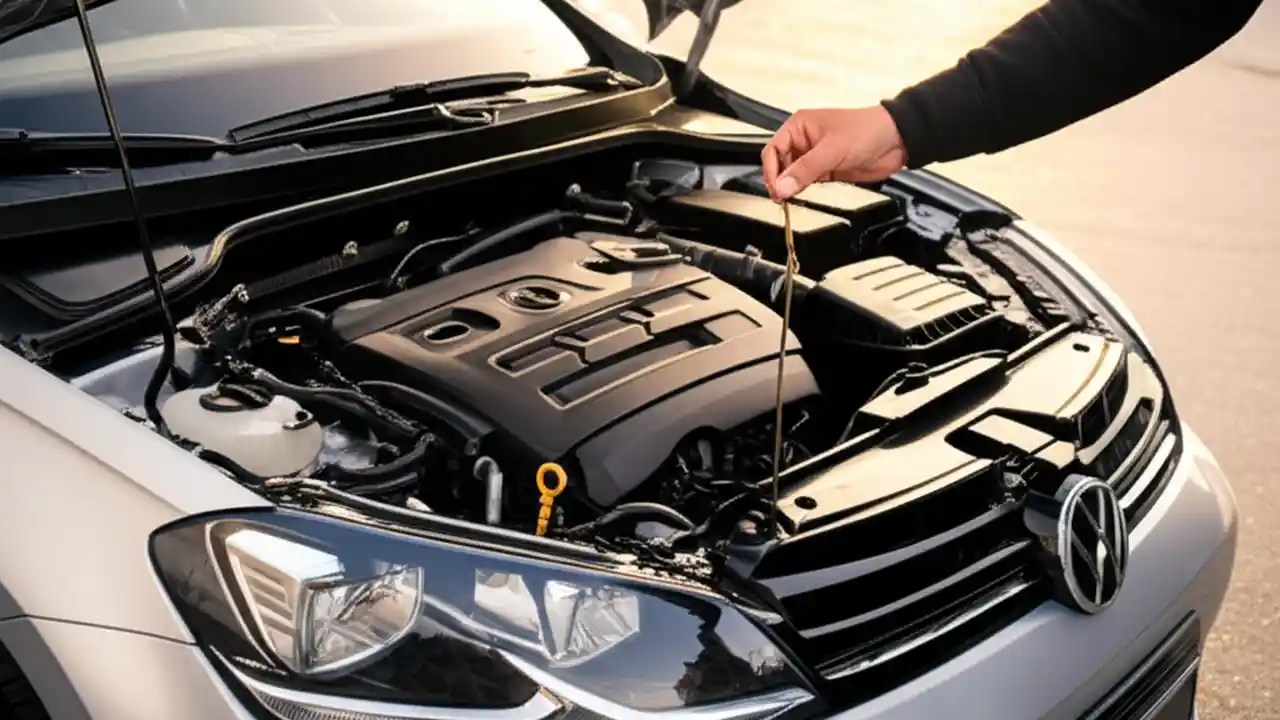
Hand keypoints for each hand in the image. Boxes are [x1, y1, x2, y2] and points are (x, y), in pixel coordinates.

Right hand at [761, 106, 907, 201]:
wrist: (895, 140)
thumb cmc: (867, 130)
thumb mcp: (832, 150)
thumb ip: (805, 170)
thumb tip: (782, 187)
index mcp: (799, 126)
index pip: (773, 150)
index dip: (771, 170)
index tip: (776, 189)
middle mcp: (804, 141)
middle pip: (779, 165)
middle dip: (779, 181)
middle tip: (781, 198)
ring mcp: (815, 156)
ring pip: (792, 175)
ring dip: (790, 188)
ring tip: (789, 199)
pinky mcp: (826, 170)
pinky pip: (806, 182)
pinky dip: (802, 191)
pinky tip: (802, 197)